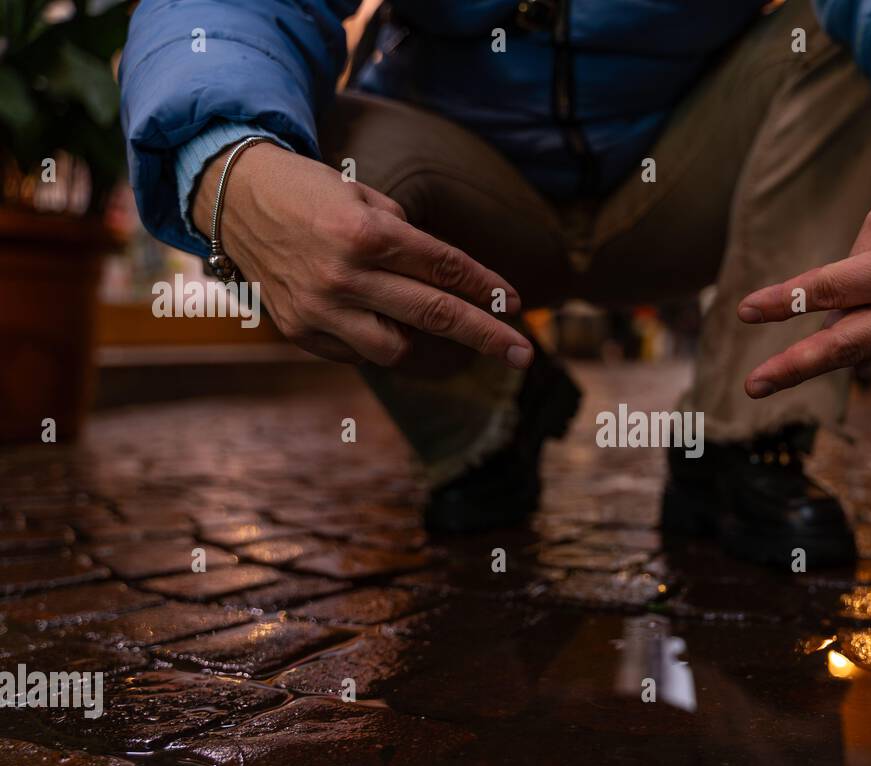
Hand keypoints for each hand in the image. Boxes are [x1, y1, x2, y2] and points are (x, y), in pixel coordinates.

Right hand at [192, 142, 532, 369]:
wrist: (233, 198)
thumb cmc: (311, 192)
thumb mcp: (366, 199)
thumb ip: (410, 241)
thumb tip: (453, 283)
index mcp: (367, 235)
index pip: (446, 268)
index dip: (488, 288)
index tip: (517, 303)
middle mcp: (345, 276)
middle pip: (436, 315)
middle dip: (487, 336)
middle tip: (525, 355)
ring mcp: (319, 310)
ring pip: (396, 348)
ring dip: (426, 343)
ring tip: (440, 334)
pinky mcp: (299, 331)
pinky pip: (358, 352)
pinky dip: (378, 341)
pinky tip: (381, 322)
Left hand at [737, 145, 870, 396]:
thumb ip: (850, 264)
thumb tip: (825, 315)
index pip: (831, 289)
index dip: (783, 303)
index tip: (745, 311)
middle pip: (844, 347)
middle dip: (793, 368)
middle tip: (752, 385)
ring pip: (866, 359)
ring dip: (841, 345)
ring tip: (843, 314)